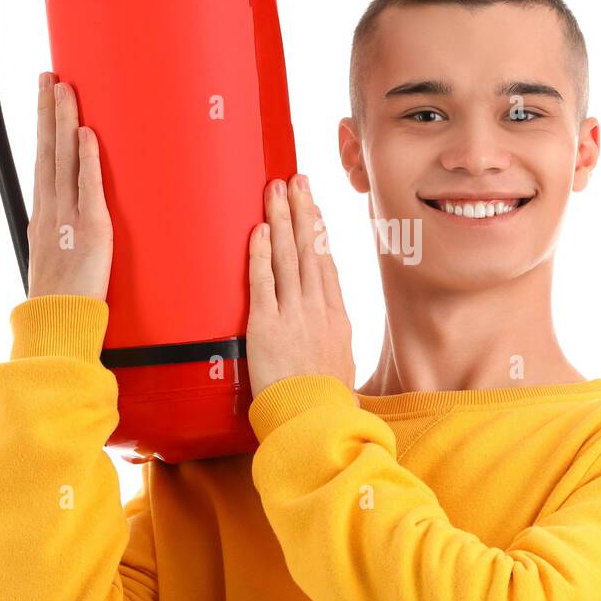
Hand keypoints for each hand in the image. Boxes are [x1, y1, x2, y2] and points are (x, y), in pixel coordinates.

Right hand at [26, 73, 112, 300]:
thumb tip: (71, 223)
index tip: (43, 98)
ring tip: (64, 89)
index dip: (42, 127)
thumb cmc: (60, 298)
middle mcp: (51, 210)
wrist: (57, 323)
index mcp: (43, 215)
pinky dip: (86, 159)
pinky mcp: (93, 230)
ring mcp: (69, 217)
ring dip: (64, 121)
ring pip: (63, 159)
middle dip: (48, 111)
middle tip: (49, 76)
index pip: (42, 160)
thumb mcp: (56, 259)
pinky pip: (89, 187)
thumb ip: (63, 235)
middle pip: (47, 150)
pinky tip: (85, 133)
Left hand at [246, 174, 354, 398]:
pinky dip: (261, 253)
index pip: (326, 264)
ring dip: (282, 219)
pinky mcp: (267, 325)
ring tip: (276, 189)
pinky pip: (263, 281)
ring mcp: (293, 314)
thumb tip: (331, 336)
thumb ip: (332, 342)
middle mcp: (317, 309)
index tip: (314, 208)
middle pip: (309, 250)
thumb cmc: (324, 402)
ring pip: (288, 256)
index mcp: (336, 317)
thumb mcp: (340, 366)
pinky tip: (259, 229)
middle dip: (301, 211)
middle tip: (295, 180)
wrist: (313, 420)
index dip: (319, 233)